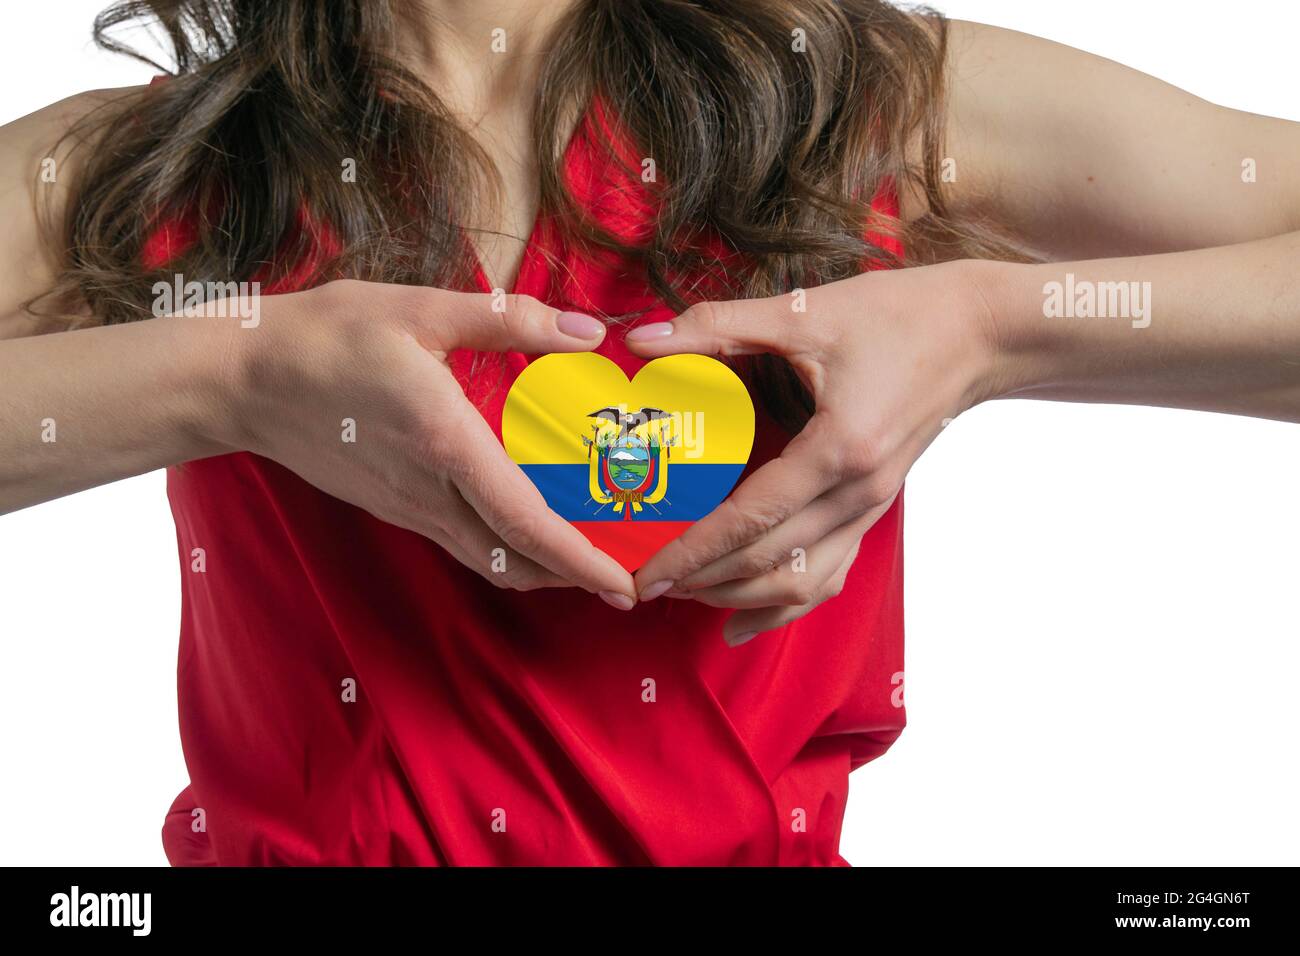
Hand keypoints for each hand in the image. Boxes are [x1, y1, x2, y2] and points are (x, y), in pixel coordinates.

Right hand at [219, 279, 636, 606]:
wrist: (241, 379)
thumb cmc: (326, 336)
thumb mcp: (420, 309)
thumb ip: (509, 320)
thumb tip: (585, 333)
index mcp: (446, 443)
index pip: (525, 522)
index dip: (580, 560)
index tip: (623, 584)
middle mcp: (429, 491)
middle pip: (514, 560)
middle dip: (574, 578)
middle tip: (625, 576)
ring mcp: (407, 507)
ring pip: (487, 560)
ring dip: (541, 569)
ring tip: (588, 557)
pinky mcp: (393, 507)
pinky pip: (462, 544)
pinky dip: (506, 550)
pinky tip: (527, 525)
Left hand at [625, 260, 1007, 641]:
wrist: (980, 333)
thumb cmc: (898, 316)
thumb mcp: (804, 312)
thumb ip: (719, 325)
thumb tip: (645, 337)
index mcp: (840, 450)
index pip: (752, 519)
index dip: (695, 551)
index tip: (649, 573)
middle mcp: (859, 493)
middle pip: (771, 561)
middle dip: (705, 581)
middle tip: (649, 584)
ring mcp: (872, 508)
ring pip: (802, 581)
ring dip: (742, 597)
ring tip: (689, 594)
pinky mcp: (875, 509)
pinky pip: (829, 573)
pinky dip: (786, 603)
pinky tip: (744, 620)